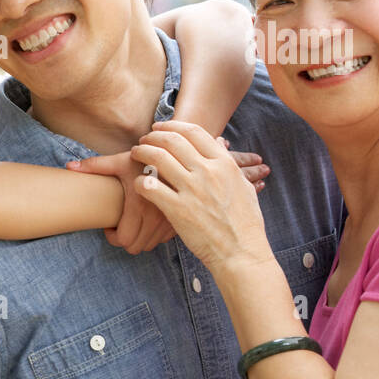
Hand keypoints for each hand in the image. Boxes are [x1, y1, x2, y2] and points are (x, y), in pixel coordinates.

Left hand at [67, 149, 174, 253]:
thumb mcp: (120, 161)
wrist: (177, 157)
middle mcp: (157, 217)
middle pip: (136, 247)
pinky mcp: (179, 219)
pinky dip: (154, 234)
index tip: (110, 225)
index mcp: (139, 206)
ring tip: (133, 222)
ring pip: (150, 245)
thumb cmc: (145, 159)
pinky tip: (148, 220)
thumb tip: (69, 166)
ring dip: (139, 238)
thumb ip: (95, 165)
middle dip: (124, 239)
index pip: (124, 240)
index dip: (113, 236)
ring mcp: (170, 220)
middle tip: (118, 225)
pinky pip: (163, 239)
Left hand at [129, 121, 275, 275]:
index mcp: (224, 164)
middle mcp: (208, 172)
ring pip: (157, 158)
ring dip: (141, 152)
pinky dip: (139, 182)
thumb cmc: (244, 222)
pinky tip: (138, 184)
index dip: (172, 125)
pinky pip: (149, 187)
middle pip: (172, 140)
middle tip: (143, 140)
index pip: (194, 131)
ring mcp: (192, 190)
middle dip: (153, 136)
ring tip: (135, 155)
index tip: (160, 127)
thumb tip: (218, 142)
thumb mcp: (243, 186)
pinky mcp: (178, 210)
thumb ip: (228, 162)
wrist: (241, 252)